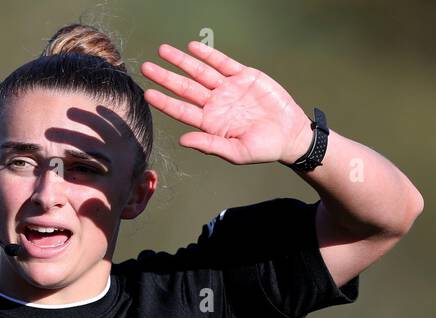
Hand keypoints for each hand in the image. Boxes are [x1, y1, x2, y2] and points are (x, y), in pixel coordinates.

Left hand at [140, 41, 312, 165]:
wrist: (290, 134)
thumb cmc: (263, 148)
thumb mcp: (236, 152)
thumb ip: (209, 145)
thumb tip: (183, 140)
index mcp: (211, 123)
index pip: (182, 110)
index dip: (165, 102)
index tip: (148, 93)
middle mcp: (215, 104)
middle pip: (185, 88)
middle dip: (165, 77)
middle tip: (146, 67)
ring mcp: (228, 89)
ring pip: (199, 72)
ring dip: (181, 61)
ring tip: (163, 51)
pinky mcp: (244, 76)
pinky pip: (222, 63)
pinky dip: (208, 54)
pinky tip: (193, 47)